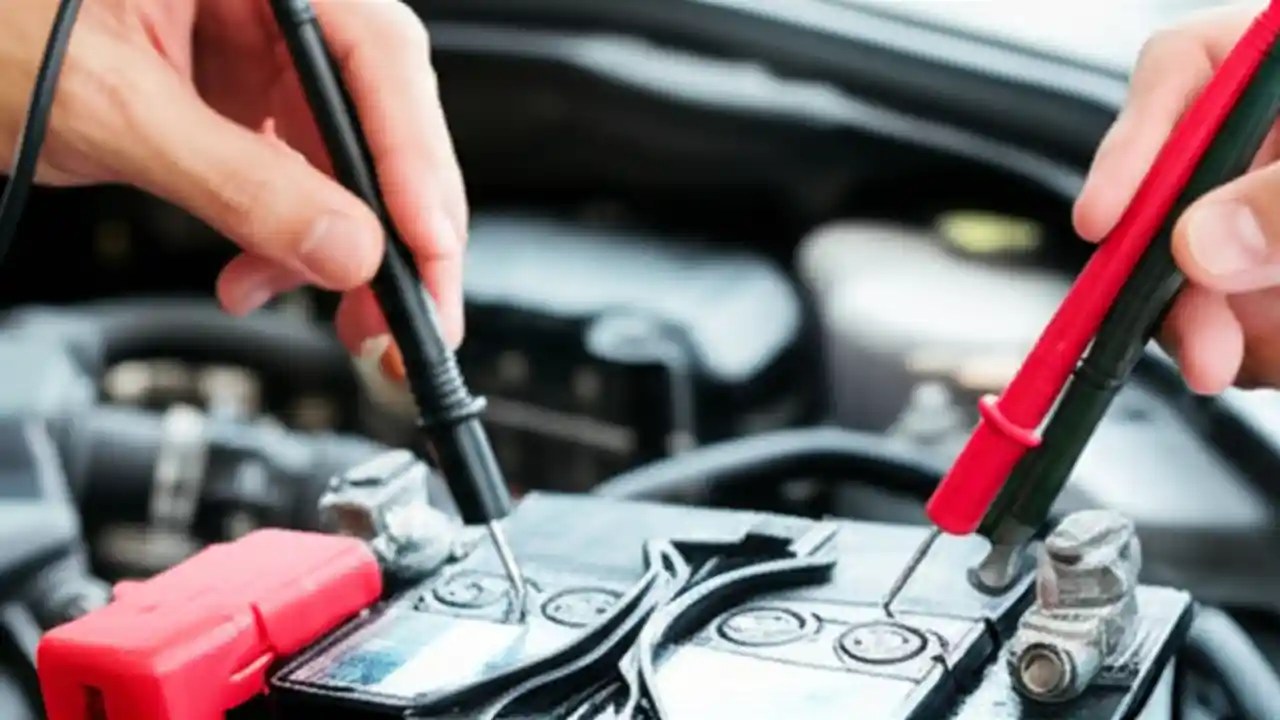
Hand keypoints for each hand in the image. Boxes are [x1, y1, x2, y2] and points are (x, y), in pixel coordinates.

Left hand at [0, 0, 467, 367]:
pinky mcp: (236, 98)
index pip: (376, 53)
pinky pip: (295, 173)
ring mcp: (255, 47)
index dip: (415, 157)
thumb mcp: (113, 107)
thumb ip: (238, 180)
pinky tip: (265, 274)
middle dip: (397, 223)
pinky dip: (291, 237)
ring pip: (345, 155)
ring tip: (341, 315)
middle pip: (379, 111)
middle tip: (414, 309)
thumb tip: (347, 248)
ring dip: (347, 247)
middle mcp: (272, 1)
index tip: (427, 247)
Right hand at [1075, 4, 1279, 393]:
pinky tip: (1241, 361)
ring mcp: (1255, 219)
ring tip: (1218, 363)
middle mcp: (1259, 145)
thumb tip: (1200, 244)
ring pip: (1180, 263)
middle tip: (1176, 319)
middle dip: (1157, 262)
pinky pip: (1216, 317)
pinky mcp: (1263, 284)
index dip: (1134, 140)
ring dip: (1184, 321)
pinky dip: (1223, 349)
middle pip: (1166, 183)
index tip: (1106, 216)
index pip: (1183, 73)